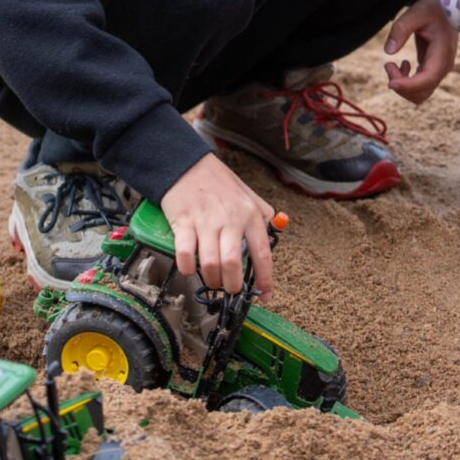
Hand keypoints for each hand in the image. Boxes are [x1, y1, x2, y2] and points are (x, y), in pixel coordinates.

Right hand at [158, 153, 275, 298]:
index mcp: (250, 215)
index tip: (265, 295)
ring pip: (210, 263)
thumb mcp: (248, 194)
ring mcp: (206, 222)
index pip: (262, 253)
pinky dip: (187, 268)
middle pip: (233, 264)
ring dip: (211, 279)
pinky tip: (190, 268)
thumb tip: (276, 228)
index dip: (265, 279)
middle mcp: (230, 219)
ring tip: (212, 281)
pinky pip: (185, 254)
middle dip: (232, 285)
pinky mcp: (183, 222)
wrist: (187, 165)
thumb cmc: (218, 182)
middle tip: (230, 289)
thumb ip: (262, 213)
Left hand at [384, 0, 457, 104]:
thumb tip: (388, 52)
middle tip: (389, 64)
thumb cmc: (433, 8)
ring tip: (392, 65)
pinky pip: (420, 87)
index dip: (408, 86)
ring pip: (420, 94)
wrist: (449, 7)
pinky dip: (406, 83)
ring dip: (402, 86)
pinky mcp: (433, 69)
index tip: (390, 83)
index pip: (427, 79)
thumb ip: (401, 30)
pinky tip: (402, 65)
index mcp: (442, 54)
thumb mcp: (415, 13)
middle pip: (422, 93)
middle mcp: (443, 67)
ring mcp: (439, 70)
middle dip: (401, 86)